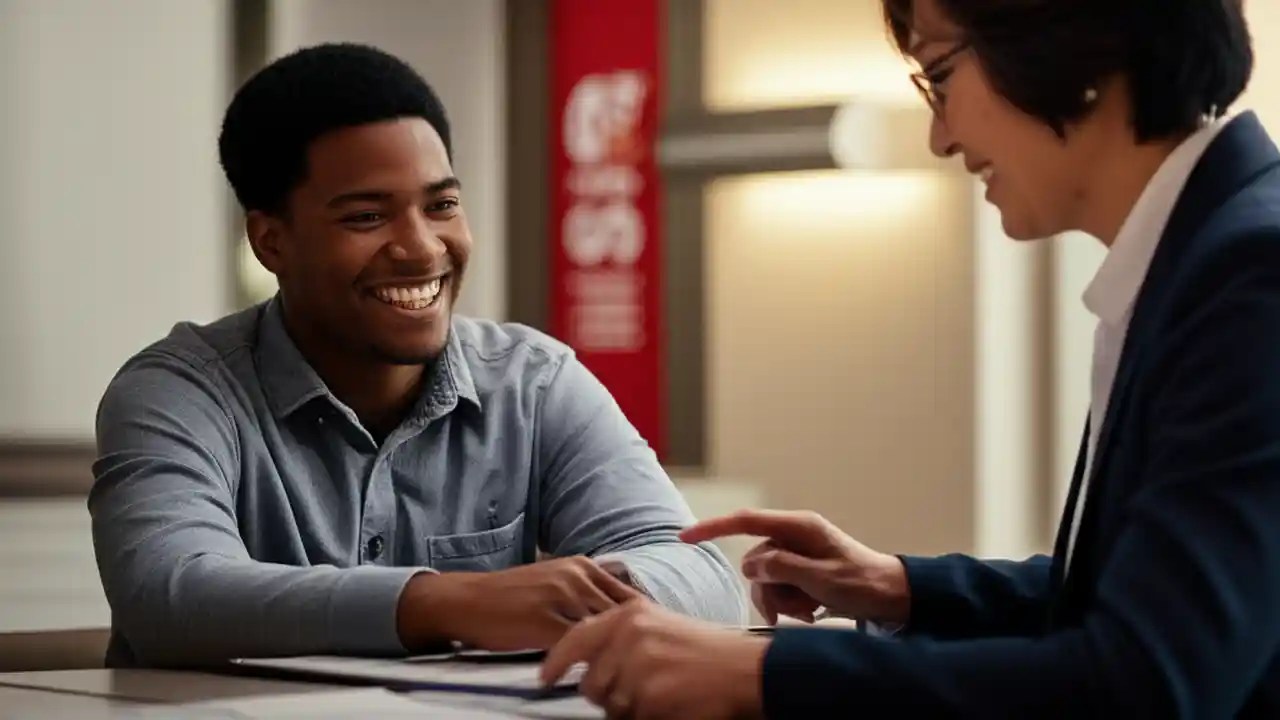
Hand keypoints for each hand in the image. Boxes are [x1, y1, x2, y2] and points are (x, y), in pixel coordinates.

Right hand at [396, 557, 642, 650]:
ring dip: (613, 653)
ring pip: (602, 630)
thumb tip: (620, 618)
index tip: (652, 642)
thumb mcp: (555, 580)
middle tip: (644, 663)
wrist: (468, 600)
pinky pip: (576, 646)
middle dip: (634, 640)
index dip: (644, 621)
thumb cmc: (512, 596)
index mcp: (583, 566)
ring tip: (620, 674)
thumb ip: (586, 592)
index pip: (628, 595)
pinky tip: (589, 677)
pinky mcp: (544, 622)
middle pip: (621, 614)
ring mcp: (561, 597)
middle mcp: (576, 576)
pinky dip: (585, 662)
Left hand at [541, 599, 767, 719]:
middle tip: (639, 689)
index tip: (545, 678)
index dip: (556, 662)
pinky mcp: (651, 695)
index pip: (574, 639)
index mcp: (627, 615)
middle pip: (590, 683)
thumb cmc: (704, 649)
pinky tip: (670, 703)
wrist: (743, 668)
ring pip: (610, 706)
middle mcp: (628, 635)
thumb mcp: (657, 625)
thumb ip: (619, 635)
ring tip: (662, 693)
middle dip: (607, 695)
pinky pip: (631, 719)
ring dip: (630, 708)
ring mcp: (638, 665)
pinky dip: (648, 717)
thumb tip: (584, 661)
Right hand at [680, 509, 909, 624]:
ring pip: (764, 579)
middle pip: (754, 562)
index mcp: (799, 527)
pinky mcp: (800, 570)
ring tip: (808, 611)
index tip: (686, 538)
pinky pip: (778, 587)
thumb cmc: (862, 583)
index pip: (745, 521)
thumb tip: (751, 565)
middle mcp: (793, 536)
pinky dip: (788, 604)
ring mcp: (797, 554)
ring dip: (781, 600)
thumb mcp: (822, 578)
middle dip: (769, 589)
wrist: (891, 597)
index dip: (713, 528)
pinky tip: (810, 611)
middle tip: (797, 608)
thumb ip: (783, 568)